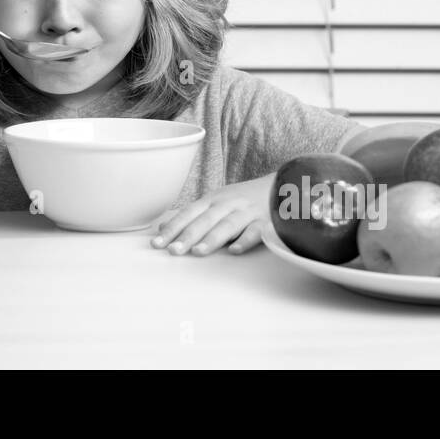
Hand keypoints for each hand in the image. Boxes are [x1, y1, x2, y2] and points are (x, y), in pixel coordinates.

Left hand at [150, 173, 274, 256]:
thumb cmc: (242, 200)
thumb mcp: (216, 202)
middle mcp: (228, 203)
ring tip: (198, 252)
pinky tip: (234, 251)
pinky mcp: (266, 222)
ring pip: (227, 225)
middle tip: (172, 250)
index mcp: (213, 199)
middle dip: (187, 235)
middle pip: (205, 220)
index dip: (172, 228)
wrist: (282, 186)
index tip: (157, 243)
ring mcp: (247, 212)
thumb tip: (164, 227)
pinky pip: (255, 231)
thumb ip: (192, 216)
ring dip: (212, 238)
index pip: (188, 213)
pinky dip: (244, 241)